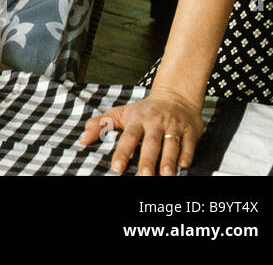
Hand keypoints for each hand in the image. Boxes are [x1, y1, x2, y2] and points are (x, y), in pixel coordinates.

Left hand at [79, 89, 203, 175]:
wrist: (175, 97)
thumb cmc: (143, 110)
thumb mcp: (120, 113)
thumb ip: (100, 124)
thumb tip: (82, 141)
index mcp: (136, 119)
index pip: (128, 136)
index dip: (122, 151)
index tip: (117, 168)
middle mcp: (155, 123)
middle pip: (151, 143)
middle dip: (147, 160)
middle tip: (143, 176)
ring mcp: (173, 127)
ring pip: (171, 145)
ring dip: (168, 161)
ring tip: (165, 176)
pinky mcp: (190, 131)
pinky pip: (189, 144)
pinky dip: (186, 155)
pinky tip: (183, 167)